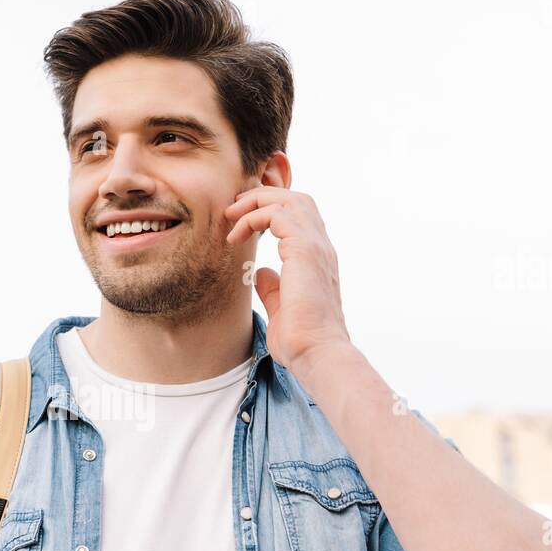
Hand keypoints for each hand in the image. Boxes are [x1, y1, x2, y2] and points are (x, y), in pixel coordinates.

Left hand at [224, 186, 351, 367]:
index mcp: (318, 260)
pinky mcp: (305, 250)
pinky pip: (277, 214)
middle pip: (297, 199)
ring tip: (230, 215)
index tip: (241, 222)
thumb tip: (261, 274)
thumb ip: (273, 289)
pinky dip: (253, 216)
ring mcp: (316, 246)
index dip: (271, 211)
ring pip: (289, 199)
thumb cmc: (301, 341)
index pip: (300, 217)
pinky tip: (236, 233)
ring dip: (256, 201)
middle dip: (263, 197)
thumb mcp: (281, 310)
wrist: (317, 353)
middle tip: (233, 208)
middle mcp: (321, 248)